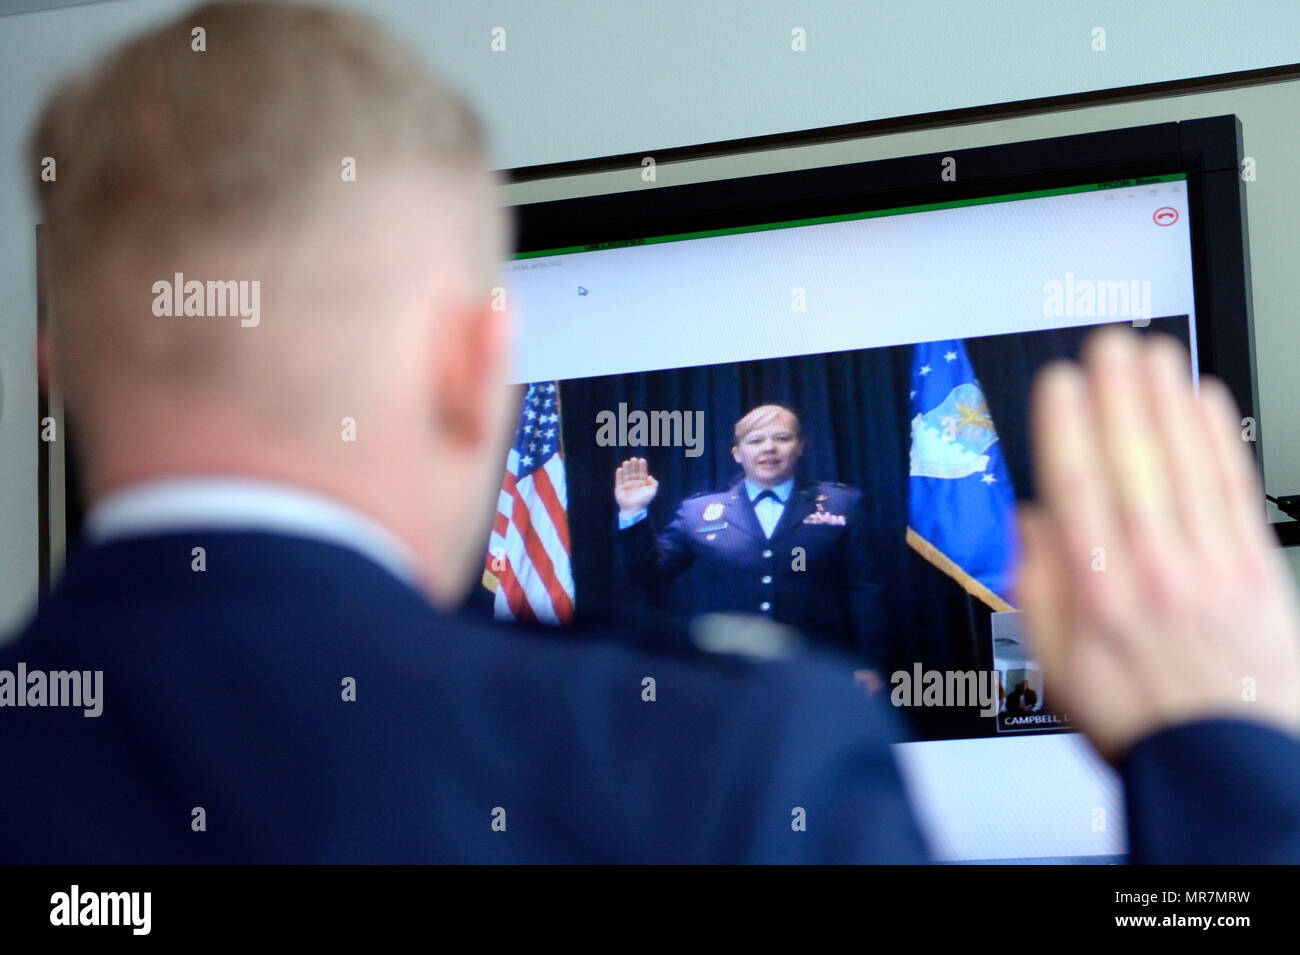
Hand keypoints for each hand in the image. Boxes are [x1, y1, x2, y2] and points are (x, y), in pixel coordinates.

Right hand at [614, 456, 658, 514]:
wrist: (634, 510)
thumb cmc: (644, 502)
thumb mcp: (652, 492)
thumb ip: (654, 484)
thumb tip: (650, 476)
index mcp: (642, 483)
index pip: (642, 473)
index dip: (642, 466)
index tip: (642, 460)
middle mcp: (634, 483)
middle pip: (634, 472)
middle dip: (634, 465)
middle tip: (634, 459)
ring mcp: (626, 485)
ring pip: (626, 475)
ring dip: (626, 468)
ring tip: (627, 462)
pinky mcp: (619, 488)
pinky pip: (619, 480)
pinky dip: (619, 475)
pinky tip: (620, 469)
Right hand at [1016, 327, 1299, 761]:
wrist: (1223, 766)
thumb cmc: (1138, 717)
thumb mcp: (1054, 665)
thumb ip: (1037, 588)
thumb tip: (1030, 526)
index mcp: (1097, 594)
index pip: (1079, 491)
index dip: (1067, 429)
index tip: (1060, 383)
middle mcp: (1153, 572)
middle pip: (1134, 466)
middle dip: (1119, 396)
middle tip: (1109, 345)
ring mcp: (1208, 568)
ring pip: (1184, 468)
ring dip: (1166, 404)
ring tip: (1154, 355)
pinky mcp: (1253, 571)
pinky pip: (1233, 492)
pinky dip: (1219, 442)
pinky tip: (1205, 405)